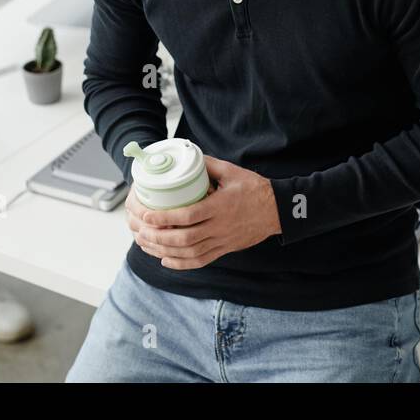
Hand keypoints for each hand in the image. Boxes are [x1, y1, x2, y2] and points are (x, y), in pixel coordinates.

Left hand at [126, 157, 281, 270]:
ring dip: (166, 251)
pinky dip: (181, 263)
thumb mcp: (232, 171)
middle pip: (185, 239)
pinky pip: (200, 261)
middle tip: (142, 231)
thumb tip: (188, 155)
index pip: (188, 216)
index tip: (148, 214)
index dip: (166, 218)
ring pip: (190, 253)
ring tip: (148, 244)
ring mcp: (222, 241)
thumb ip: (208, 165)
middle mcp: (220, 227)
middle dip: (160, 237)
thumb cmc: (255, 188)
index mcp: (220, 206)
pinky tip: (166, 260)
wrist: (277, 210)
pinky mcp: (225, 249)